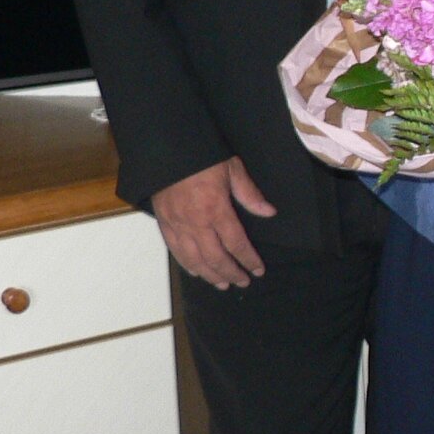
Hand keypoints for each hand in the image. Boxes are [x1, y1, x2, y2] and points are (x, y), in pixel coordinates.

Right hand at [151, 157, 275, 287]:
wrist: (168, 150)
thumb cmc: (202, 157)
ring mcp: (178, 225)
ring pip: (194, 260)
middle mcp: (196, 223)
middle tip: (242, 282)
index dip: (248, 259)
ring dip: (210, 275)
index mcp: (216, 210)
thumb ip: (249, 194)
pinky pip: (175, 251)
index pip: (236, 243)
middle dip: (231, 273)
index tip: (258, 270)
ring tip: (222, 284)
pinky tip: (196, 272)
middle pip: (216, 258)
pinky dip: (186, 265)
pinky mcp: (164, 224)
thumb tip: (269, 212)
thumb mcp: (232, 169)